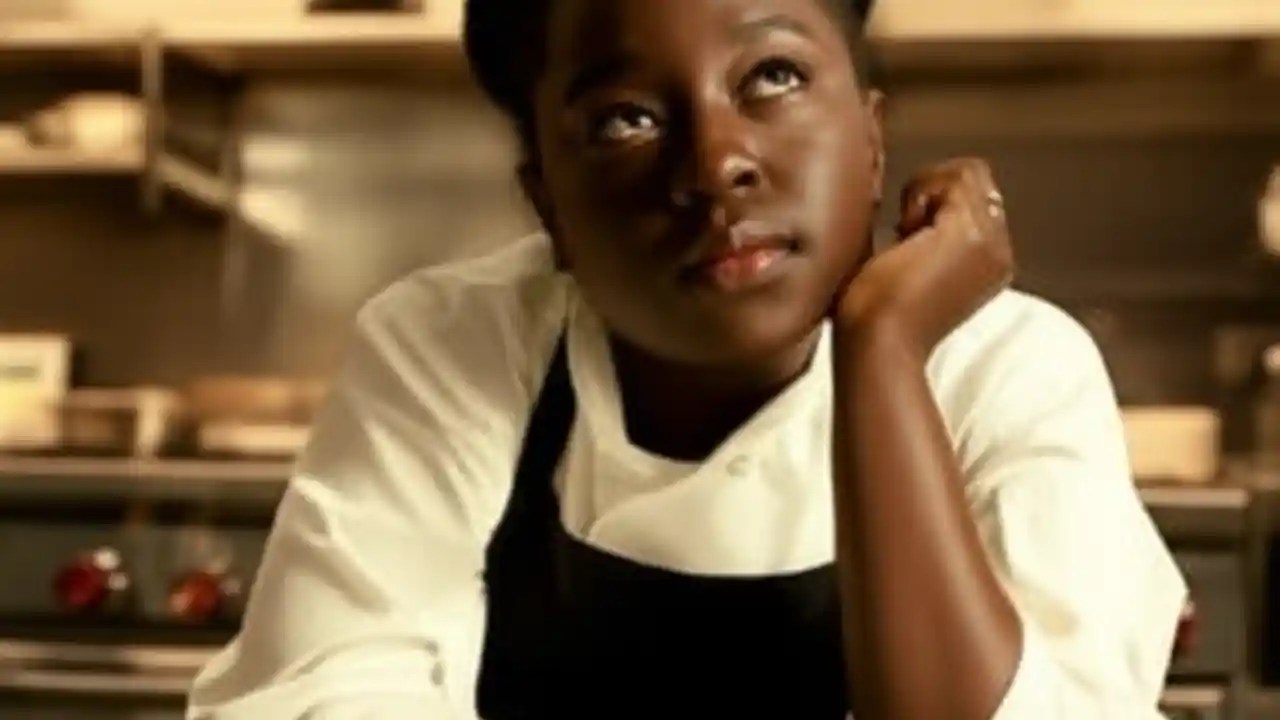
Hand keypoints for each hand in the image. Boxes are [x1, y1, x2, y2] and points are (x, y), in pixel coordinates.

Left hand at [833, 157, 1014, 354]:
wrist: (879, 347)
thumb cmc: (876, 317)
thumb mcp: (908, 270)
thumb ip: (923, 242)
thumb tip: (908, 217)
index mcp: (989, 264)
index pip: (974, 200)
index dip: (933, 203)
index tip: (902, 239)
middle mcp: (1000, 252)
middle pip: (974, 180)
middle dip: (931, 193)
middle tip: (901, 236)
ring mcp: (991, 240)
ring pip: (967, 173)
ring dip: (926, 190)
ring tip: (903, 234)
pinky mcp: (971, 232)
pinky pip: (956, 175)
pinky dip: (921, 190)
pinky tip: (903, 231)